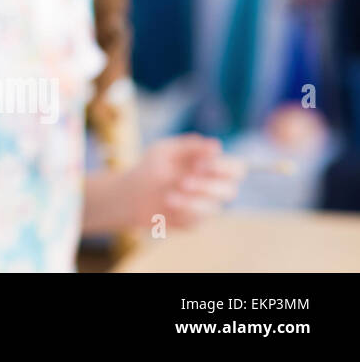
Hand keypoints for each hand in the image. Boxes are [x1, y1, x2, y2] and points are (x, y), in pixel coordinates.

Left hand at [120, 134, 246, 231]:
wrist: (130, 195)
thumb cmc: (150, 168)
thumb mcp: (165, 151)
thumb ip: (190, 146)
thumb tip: (216, 145)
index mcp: (209, 167)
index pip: (235, 169)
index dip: (224, 168)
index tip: (200, 165)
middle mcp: (211, 187)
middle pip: (230, 191)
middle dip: (207, 187)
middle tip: (184, 182)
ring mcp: (204, 206)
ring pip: (214, 208)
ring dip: (192, 201)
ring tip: (169, 196)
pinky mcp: (193, 221)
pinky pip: (196, 220)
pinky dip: (181, 211)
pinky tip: (167, 205)